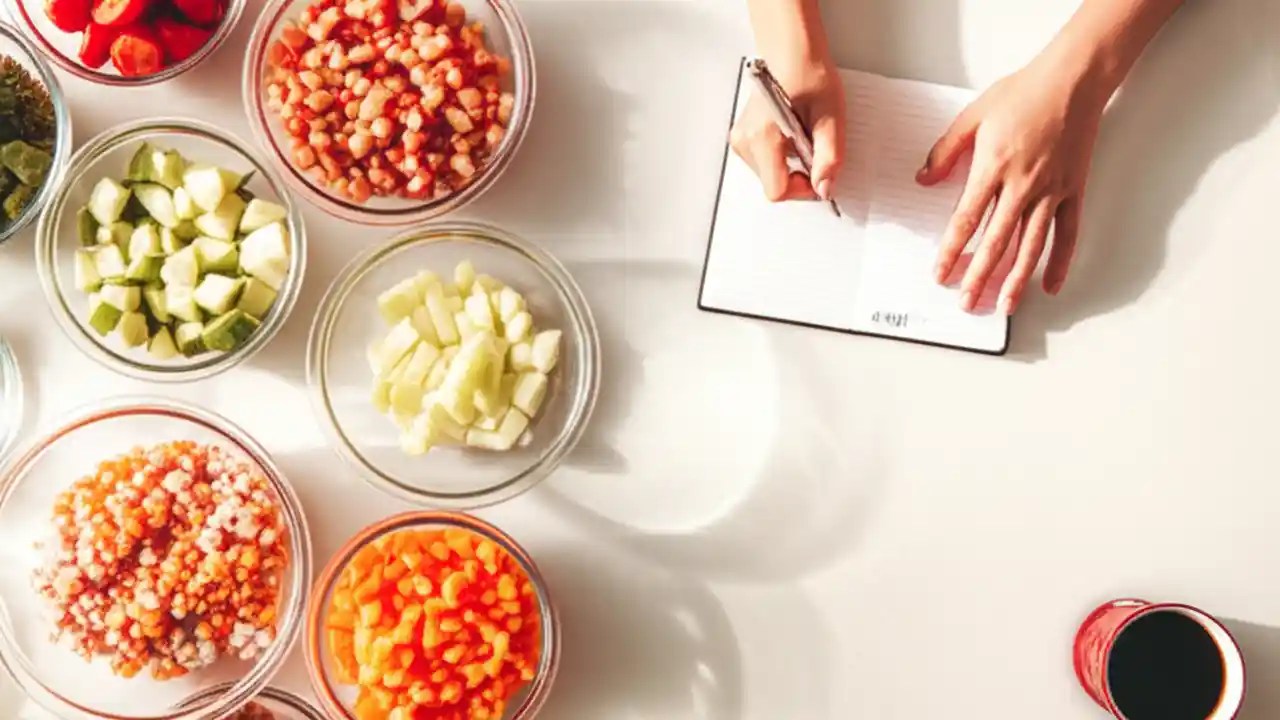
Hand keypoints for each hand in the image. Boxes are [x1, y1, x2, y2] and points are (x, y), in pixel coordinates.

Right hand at [730, 57, 845, 201]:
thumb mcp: (830, 117)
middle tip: (815, 146)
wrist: (792, 51)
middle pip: (773, 183)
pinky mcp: (743, 136)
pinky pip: (765, 161)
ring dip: (791, 165)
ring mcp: (741, 139)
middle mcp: (745, 140)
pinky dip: (783, 155)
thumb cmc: (808, 73)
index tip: (818, 175)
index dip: (802, 190)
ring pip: (769, 174)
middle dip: (798, 174)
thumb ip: (829, 158)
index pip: (777, 190)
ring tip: (803, 135)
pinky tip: (792, 133)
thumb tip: (824, 187)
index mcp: (763, 136)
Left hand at [917, 53, 1109, 314]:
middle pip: (996, 242)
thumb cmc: (1023, 94)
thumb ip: (945, 151)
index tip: (940, 274)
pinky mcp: (1073, 191)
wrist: (1073, 80)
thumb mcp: (973, 116)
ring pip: (1032, 245)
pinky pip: (1068, 234)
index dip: (951, 251)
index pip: (966, 220)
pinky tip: (1050, 286)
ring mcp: (1051, 192)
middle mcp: (1022, 186)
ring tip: (1003, 305)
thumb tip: (924, 180)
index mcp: (993, 168)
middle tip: (966, 302)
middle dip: (979, 276)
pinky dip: (1060, 262)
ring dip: (1016, 279)